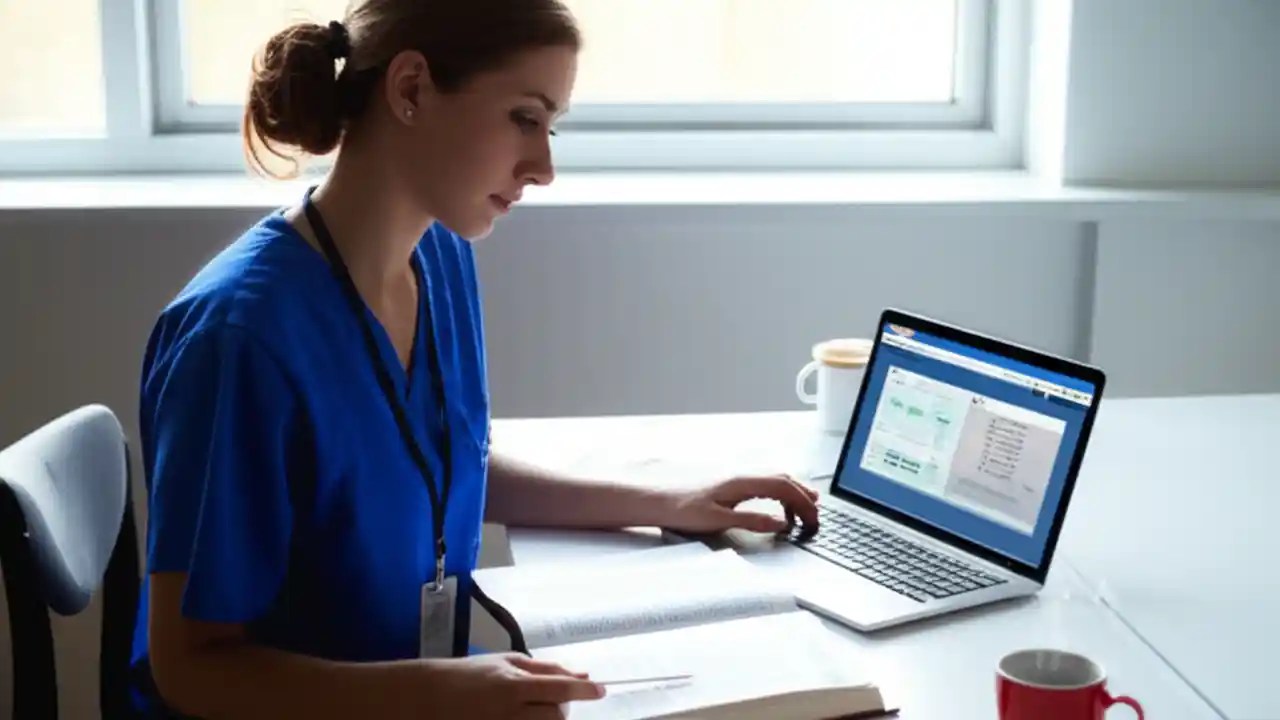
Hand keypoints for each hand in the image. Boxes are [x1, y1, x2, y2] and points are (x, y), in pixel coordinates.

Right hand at [424, 653, 604, 719]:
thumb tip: (582, 675)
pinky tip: (525, 717)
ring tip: (535, 711)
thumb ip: (545, 669)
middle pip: (557, 716)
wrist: (426, 699)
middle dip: (562, 708)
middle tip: (554, 702)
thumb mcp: (505, 663)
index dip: (584, 691)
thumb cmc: (468, 676)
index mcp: (513, 685)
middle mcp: (510, 711)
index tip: (601, 691)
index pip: (559, 688)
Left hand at [662, 473, 819, 534]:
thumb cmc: (679, 508)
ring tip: (803, 509)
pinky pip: (761, 482)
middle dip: (804, 496)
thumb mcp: (718, 520)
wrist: (654, 499)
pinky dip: (777, 492)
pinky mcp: (727, 484)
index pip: (785, 488)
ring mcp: (734, 478)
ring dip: (792, 492)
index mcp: (742, 482)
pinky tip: (774, 504)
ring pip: (773, 478)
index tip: (813, 520)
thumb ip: (751, 521)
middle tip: (815, 516)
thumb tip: (780, 523)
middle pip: (783, 479)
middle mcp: (740, 475)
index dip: (804, 504)